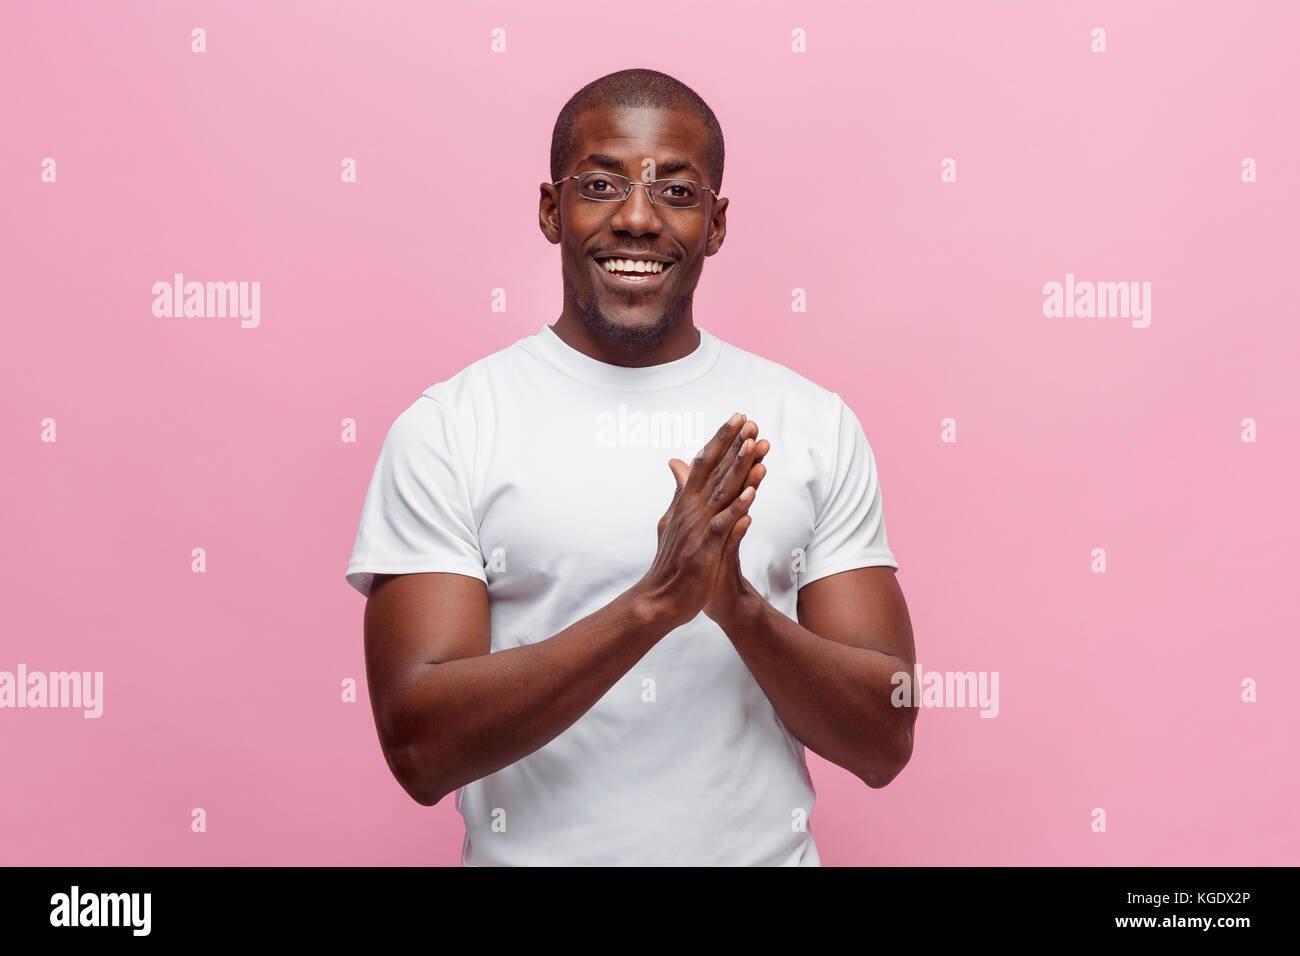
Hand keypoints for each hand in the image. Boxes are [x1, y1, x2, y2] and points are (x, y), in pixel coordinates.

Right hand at [635, 413, 763, 629]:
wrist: (659, 601)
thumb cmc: (671, 562)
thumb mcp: (672, 520)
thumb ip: (678, 491)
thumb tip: (676, 462)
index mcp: (685, 502)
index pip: (704, 462)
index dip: (722, 439)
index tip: (739, 417)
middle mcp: (690, 510)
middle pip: (714, 471)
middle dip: (733, 445)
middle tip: (750, 420)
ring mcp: (697, 529)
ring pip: (721, 493)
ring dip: (739, 468)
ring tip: (754, 445)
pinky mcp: (704, 551)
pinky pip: (723, 526)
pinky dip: (737, 509)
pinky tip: (752, 495)